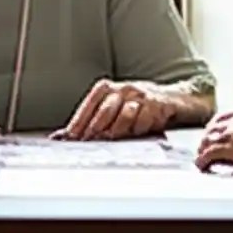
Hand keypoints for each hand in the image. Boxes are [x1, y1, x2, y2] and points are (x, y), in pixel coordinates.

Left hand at [51, 80, 174, 140]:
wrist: (172, 99)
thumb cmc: (137, 107)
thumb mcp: (113, 109)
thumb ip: (89, 122)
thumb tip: (60, 137)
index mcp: (106, 88)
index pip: (88, 106)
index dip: (79, 124)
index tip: (71, 139)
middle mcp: (122, 88)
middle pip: (104, 111)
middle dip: (95, 130)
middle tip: (90, 144)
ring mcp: (140, 95)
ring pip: (124, 115)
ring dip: (117, 131)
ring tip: (111, 141)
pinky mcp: (157, 104)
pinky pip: (145, 119)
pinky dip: (138, 129)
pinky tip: (135, 134)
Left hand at [195, 104, 232, 177]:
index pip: (225, 116)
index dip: (217, 126)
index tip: (214, 132)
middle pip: (214, 127)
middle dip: (207, 136)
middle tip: (204, 146)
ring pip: (210, 139)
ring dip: (204, 148)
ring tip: (202, 157)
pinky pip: (211, 153)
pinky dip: (204, 159)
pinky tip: (203, 164)